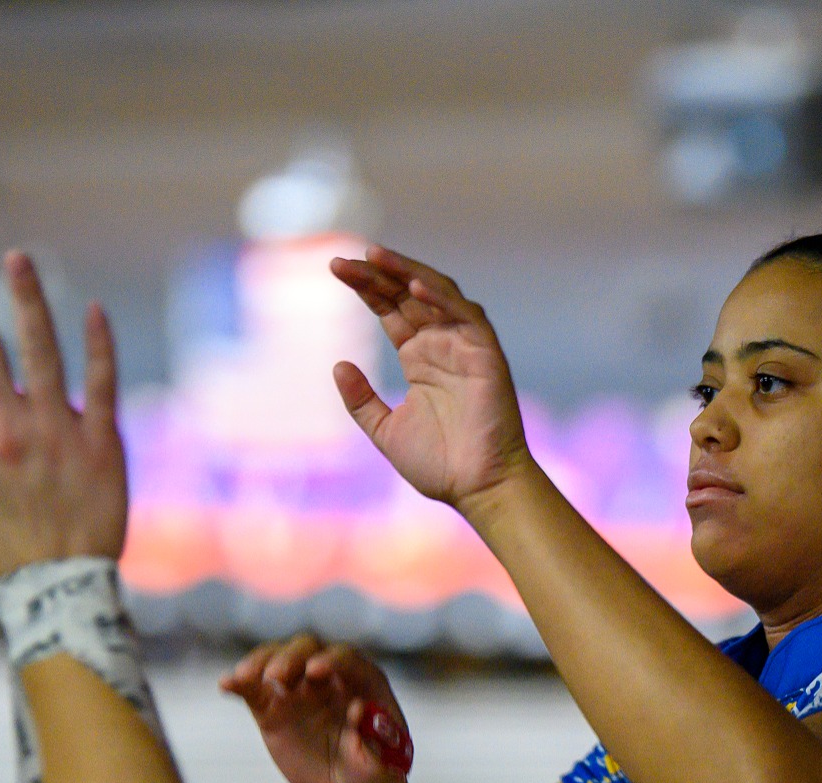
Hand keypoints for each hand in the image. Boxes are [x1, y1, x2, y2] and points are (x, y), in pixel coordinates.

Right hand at [222, 635, 411, 782]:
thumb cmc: (373, 774)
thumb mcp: (384, 765)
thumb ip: (376, 739)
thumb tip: (359, 710)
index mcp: (364, 683)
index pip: (347, 659)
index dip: (332, 660)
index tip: (315, 671)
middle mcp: (330, 677)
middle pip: (309, 650)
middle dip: (292, 658)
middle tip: (277, 676)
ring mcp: (299, 689)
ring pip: (278, 660)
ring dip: (262, 662)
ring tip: (245, 676)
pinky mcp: (272, 707)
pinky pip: (254, 689)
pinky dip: (239, 683)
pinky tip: (226, 684)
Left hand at [329, 246, 531, 509]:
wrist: (478, 488)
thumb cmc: (440, 465)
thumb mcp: (386, 430)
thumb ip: (361, 400)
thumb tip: (338, 364)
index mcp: (419, 359)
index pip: (390, 309)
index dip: (366, 287)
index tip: (335, 268)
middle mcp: (442, 345)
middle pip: (407, 294)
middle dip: (376, 273)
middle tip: (342, 261)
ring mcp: (465, 346)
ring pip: (435, 293)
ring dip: (406, 271)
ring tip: (373, 256)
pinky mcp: (486, 354)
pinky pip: (466, 315)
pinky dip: (441, 297)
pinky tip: (414, 286)